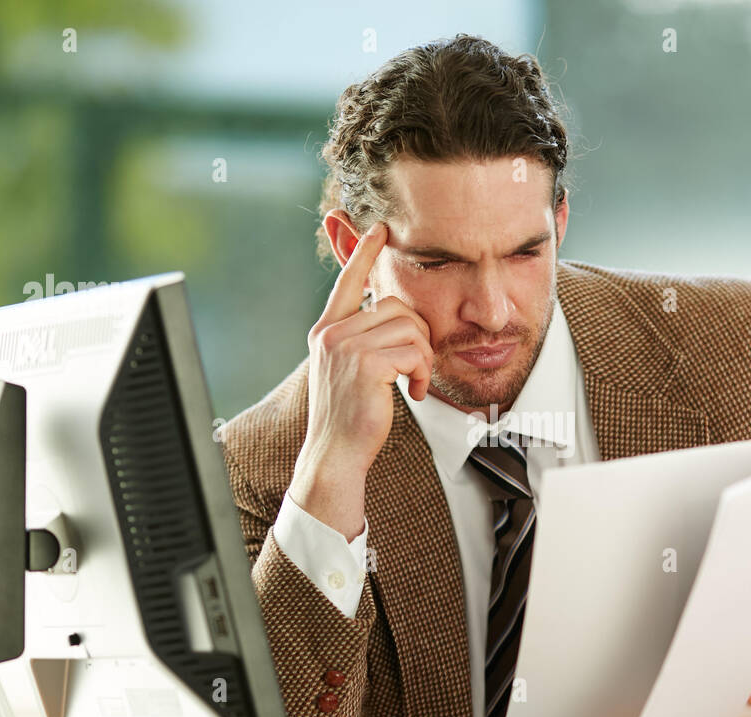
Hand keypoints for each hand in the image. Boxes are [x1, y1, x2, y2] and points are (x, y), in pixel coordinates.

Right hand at [289, 221, 434, 538]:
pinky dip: (423, 372)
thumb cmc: (348, 419)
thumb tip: (395, 322)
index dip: (363, 253)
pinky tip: (416, 392)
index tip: (379, 229)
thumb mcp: (347, 372)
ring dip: (424, 358)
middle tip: (417, 367)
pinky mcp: (365, 363)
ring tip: (416, 382)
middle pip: (395, 306)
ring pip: (409, 328)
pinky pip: (413, 351)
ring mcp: (346, 346)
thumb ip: (361, 342)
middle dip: (418, 336)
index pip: (347, 282)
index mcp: (326, 332)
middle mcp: (332, 333)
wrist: (335, 453)